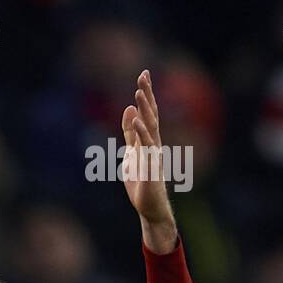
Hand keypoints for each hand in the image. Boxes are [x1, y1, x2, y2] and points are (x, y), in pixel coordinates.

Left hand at [120, 69, 171, 223]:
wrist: (150, 207)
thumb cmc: (142, 182)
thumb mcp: (130, 153)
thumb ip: (130, 134)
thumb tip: (129, 111)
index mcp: (148, 140)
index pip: (148, 112)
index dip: (146, 94)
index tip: (144, 74)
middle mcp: (154, 143)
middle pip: (151, 114)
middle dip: (147, 94)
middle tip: (144, 74)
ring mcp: (153, 153)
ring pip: (150, 126)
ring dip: (144, 109)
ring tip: (138, 92)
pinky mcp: (150, 165)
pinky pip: (145, 145)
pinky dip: (140, 131)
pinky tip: (135, 118)